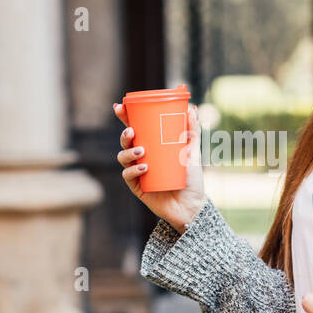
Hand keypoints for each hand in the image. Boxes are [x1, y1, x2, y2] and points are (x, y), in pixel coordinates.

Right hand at [113, 101, 206, 232]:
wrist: (192, 205)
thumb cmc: (191, 178)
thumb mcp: (193, 152)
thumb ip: (193, 131)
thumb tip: (192, 108)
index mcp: (151, 146)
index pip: (135, 128)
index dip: (125, 117)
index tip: (120, 106)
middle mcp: (141, 157)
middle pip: (125, 142)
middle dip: (124, 134)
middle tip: (132, 131)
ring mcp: (138, 172)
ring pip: (123, 157)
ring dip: (128, 152)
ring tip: (141, 152)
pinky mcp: (138, 187)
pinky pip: (129, 176)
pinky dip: (134, 170)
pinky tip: (144, 168)